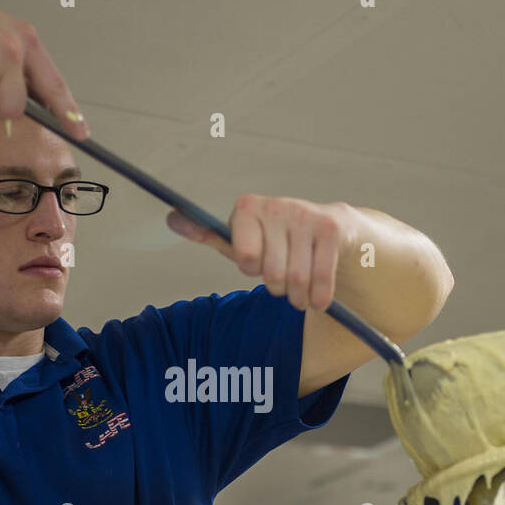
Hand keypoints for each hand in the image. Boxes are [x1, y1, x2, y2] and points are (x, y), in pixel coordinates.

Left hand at [166, 196, 351, 310]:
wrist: (332, 225)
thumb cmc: (276, 238)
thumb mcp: (240, 236)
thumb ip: (207, 233)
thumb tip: (172, 219)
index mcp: (248, 207)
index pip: (245, 257)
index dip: (253, 270)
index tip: (259, 263)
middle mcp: (277, 206)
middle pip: (272, 273)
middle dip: (277, 288)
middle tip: (282, 284)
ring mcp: (306, 216)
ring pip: (297, 280)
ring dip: (298, 298)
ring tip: (299, 296)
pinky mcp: (331, 230)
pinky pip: (321, 279)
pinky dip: (319, 298)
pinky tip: (318, 298)